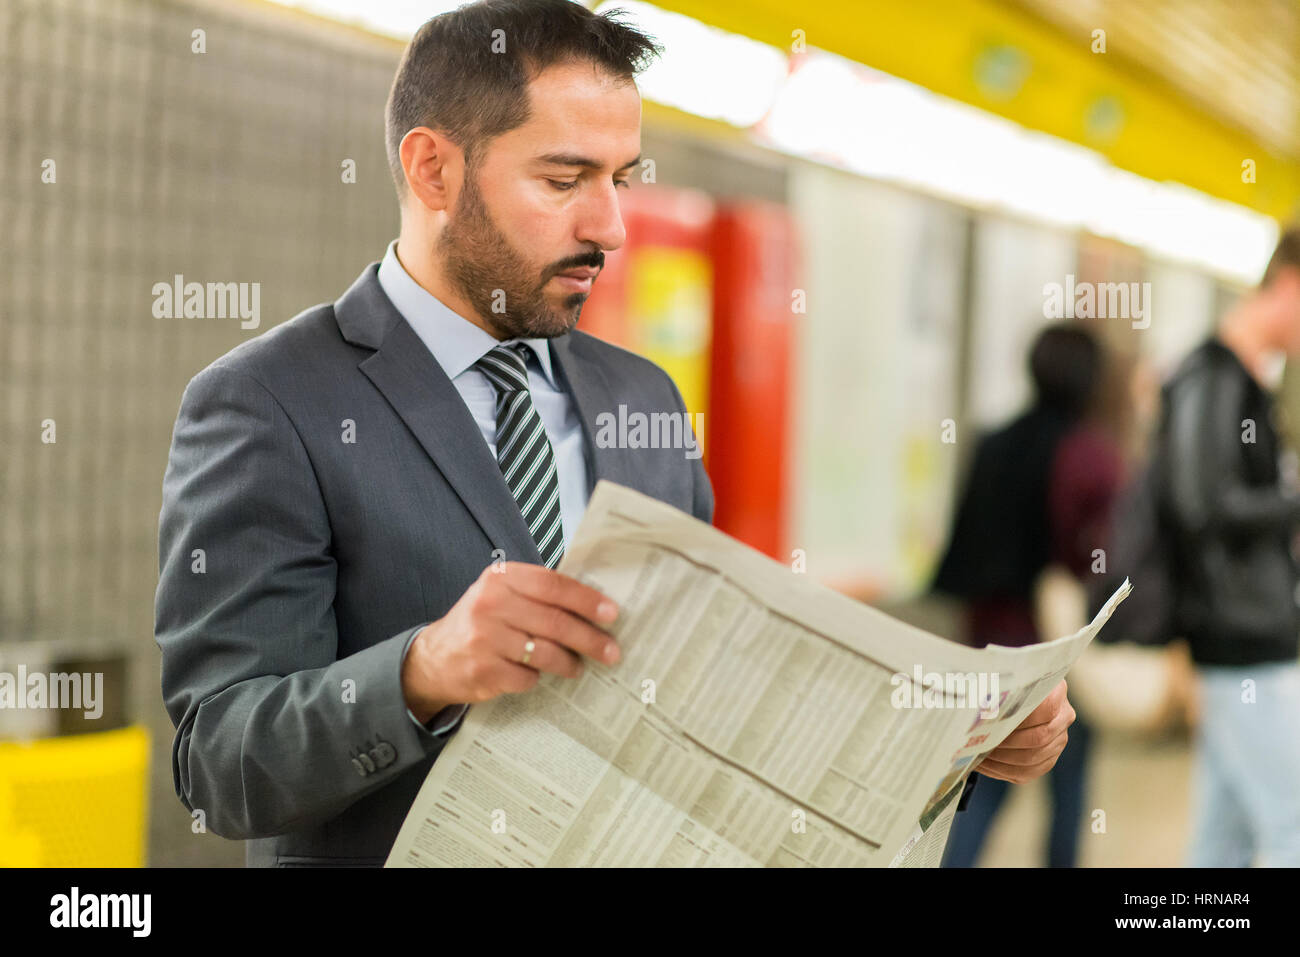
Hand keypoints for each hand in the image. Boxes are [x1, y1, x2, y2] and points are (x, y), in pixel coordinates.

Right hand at [401, 562, 620, 720]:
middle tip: (612, 651)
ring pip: (545, 652)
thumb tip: (595, 606)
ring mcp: (484, 638)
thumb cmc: (482, 622)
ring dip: (569, 663)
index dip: (586, 599)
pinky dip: (537, 679)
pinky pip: (527, 677)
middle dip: (589, 638)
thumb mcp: (501, 595)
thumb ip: (538, 594)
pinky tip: (537, 676)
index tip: (612, 613)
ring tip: (578, 667)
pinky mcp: (483, 670)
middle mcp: (490, 604)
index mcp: (500, 578)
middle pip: (554, 621)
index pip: (552, 585)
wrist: (435, 657)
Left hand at [975, 679, 1074, 783]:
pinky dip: (1002, 771)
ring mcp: (1059, 740)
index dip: (1019, 719)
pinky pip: (1028, 772)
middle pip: (1039, 737)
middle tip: (981, 741)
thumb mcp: (1005, 680)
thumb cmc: (1007, 684)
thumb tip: (978, 704)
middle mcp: (1064, 717)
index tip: (992, 721)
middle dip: (1006, 742)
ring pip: (1033, 759)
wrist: (1018, 695)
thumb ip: (999, 689)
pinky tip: (983, 764)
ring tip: (977, 754)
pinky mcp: (1049, 758)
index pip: (1046, 709)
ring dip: (1001, 760)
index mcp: (1057, 692)